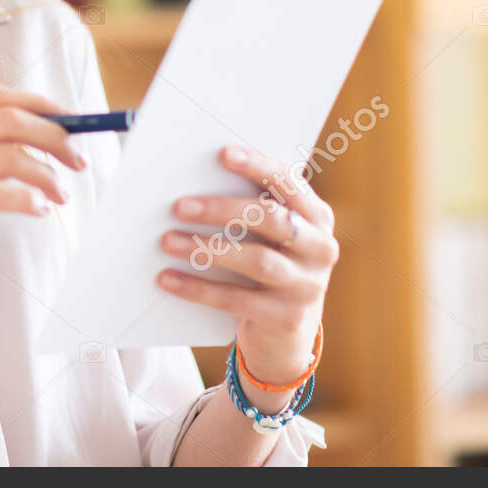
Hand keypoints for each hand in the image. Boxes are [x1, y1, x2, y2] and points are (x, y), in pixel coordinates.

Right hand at [0, 82, 86, 325]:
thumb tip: (4, 161)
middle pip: (6, 118)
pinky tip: (36, 211)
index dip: (39, 103)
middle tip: (79, 160)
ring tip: (60, 195)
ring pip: (4, 153)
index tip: (69, 122)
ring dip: (46, 171)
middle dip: (55, 134)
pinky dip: (24, 198)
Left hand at [155, 145, 337, 389]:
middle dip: (222, 209)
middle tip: (179, 206)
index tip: (223, 153)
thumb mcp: (269, 236)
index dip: (258, 166)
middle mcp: (320, 249)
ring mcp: (308, 286)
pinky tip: (168, 279)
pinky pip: (236, 299)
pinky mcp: (286, 318)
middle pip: (271, 220)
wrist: (286, 334)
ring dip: (206, 249)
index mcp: (317, 217)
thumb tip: (194, 178)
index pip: (290, 183)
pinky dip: (198, 288)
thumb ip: (249, 207)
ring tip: (167, 241)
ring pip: (256, 260)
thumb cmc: (269, 265)